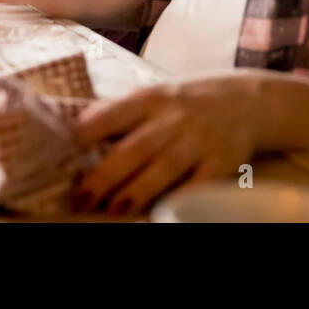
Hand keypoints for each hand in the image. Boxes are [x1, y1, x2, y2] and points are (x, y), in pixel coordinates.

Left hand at [70, 76, 263, 215]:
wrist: (249, 100)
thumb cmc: (188, 101)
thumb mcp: (154, 96)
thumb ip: (118, 114)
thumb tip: (71, 130)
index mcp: (148, 99)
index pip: (109, 115)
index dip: (83, 136)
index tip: (59, 158)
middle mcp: (172, 117)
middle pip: (134, 148)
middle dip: (105, 176)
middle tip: (80, 199)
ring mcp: (199, 139)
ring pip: (164, 167)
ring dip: (138, 190)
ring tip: (115, 209)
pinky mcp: (222, 160)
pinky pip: (199, 183)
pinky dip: (182, 197)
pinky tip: (164, 212)